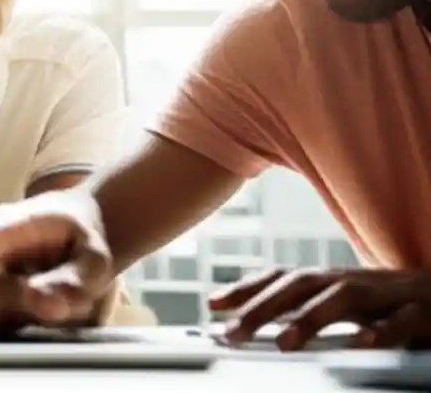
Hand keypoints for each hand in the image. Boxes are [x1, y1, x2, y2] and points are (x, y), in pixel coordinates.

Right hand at [0, 192, 113, 326]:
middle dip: (31, 306)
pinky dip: (21, 330)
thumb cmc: (86, 238)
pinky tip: (41, 313)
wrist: (81, 234)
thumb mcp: (95, 258)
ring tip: (60, 299)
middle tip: (74, 296)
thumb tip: (44, 305)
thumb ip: (73, 281)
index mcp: (4, 228)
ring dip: (28, 321)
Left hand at [211, 268, 430, 350]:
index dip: (247, 287)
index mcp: (331, 280)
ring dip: (312, 319)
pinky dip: (380, 331)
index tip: (213, 303)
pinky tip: (362, 344)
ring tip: (285, 342)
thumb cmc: (388, 303)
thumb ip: (303, 311)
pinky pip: (400, 321)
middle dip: (264, 307)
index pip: (282, 278)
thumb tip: (255, 321)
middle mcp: (352, 281)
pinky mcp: (421, 313)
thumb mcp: (342, 304)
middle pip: (302, 285)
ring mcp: (385, 294)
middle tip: (234, 332)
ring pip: (344, 298)